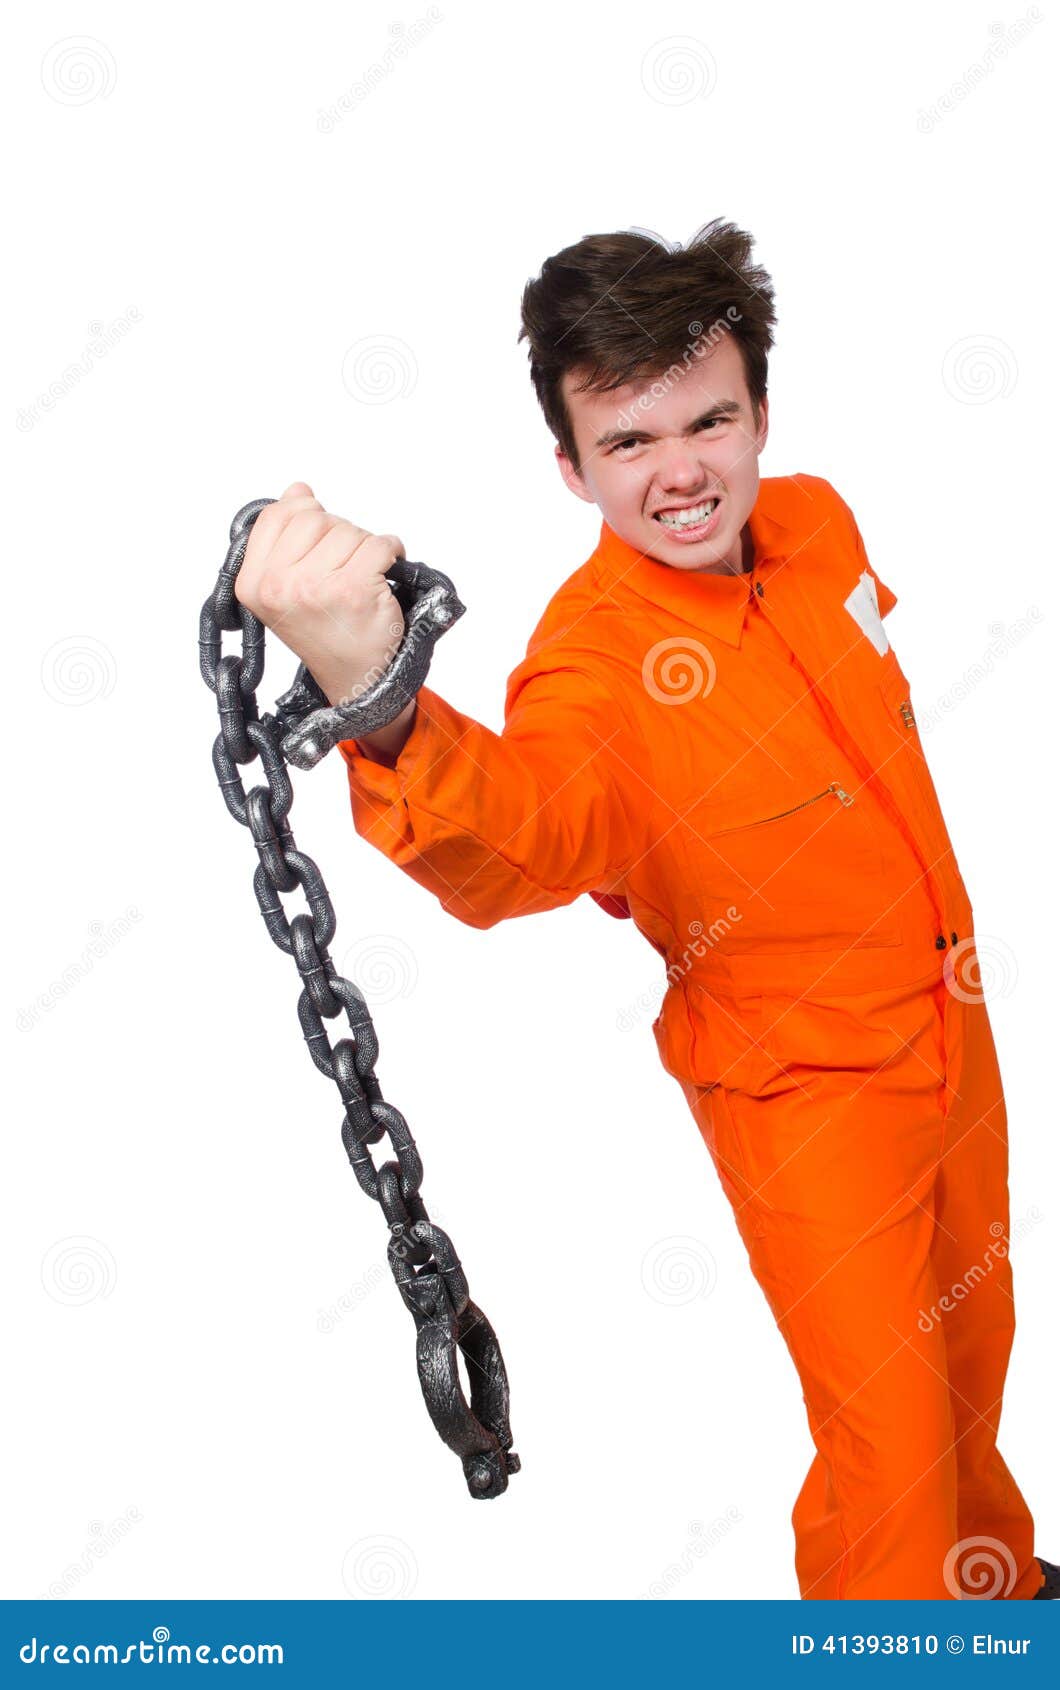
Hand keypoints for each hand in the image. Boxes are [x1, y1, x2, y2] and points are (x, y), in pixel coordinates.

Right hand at [235, 482, 406, 708]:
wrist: (353, 677)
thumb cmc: (324, 630)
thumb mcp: (287, 585)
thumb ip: (286, 535)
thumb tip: (298, 490)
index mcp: (253, 581)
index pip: (277, 515)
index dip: (305, 516)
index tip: (319, 543)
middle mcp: (278, 585)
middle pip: (315, 518)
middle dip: (338, 535)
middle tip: (343, 567)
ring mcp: (314, 587)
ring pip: (349, 530)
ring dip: (364, 547)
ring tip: (360, 576)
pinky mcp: (353, 590)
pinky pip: (379, 544)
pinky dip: (391, 552)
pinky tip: (384, 573)